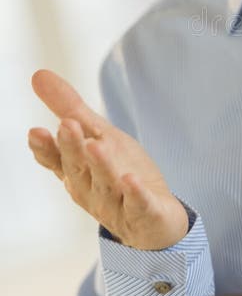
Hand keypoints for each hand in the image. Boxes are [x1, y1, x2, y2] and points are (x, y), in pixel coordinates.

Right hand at [28, 69, 188, 249]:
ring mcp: (117, 204)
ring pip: (106, 183)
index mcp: (77, 170)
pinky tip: (132, 180)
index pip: (57, 159)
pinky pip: (139, 205)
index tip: (35, 132)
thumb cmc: (119, 175)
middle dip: (72, 147)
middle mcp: (91, 188)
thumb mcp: (97, 136)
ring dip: (101, 166)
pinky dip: (136, 194)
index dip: (46, 148)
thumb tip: (37, 73)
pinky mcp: (145, 213)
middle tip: (66, 125)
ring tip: (96, 146)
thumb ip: (70, 108)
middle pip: (79, 167)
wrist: (153, 222)